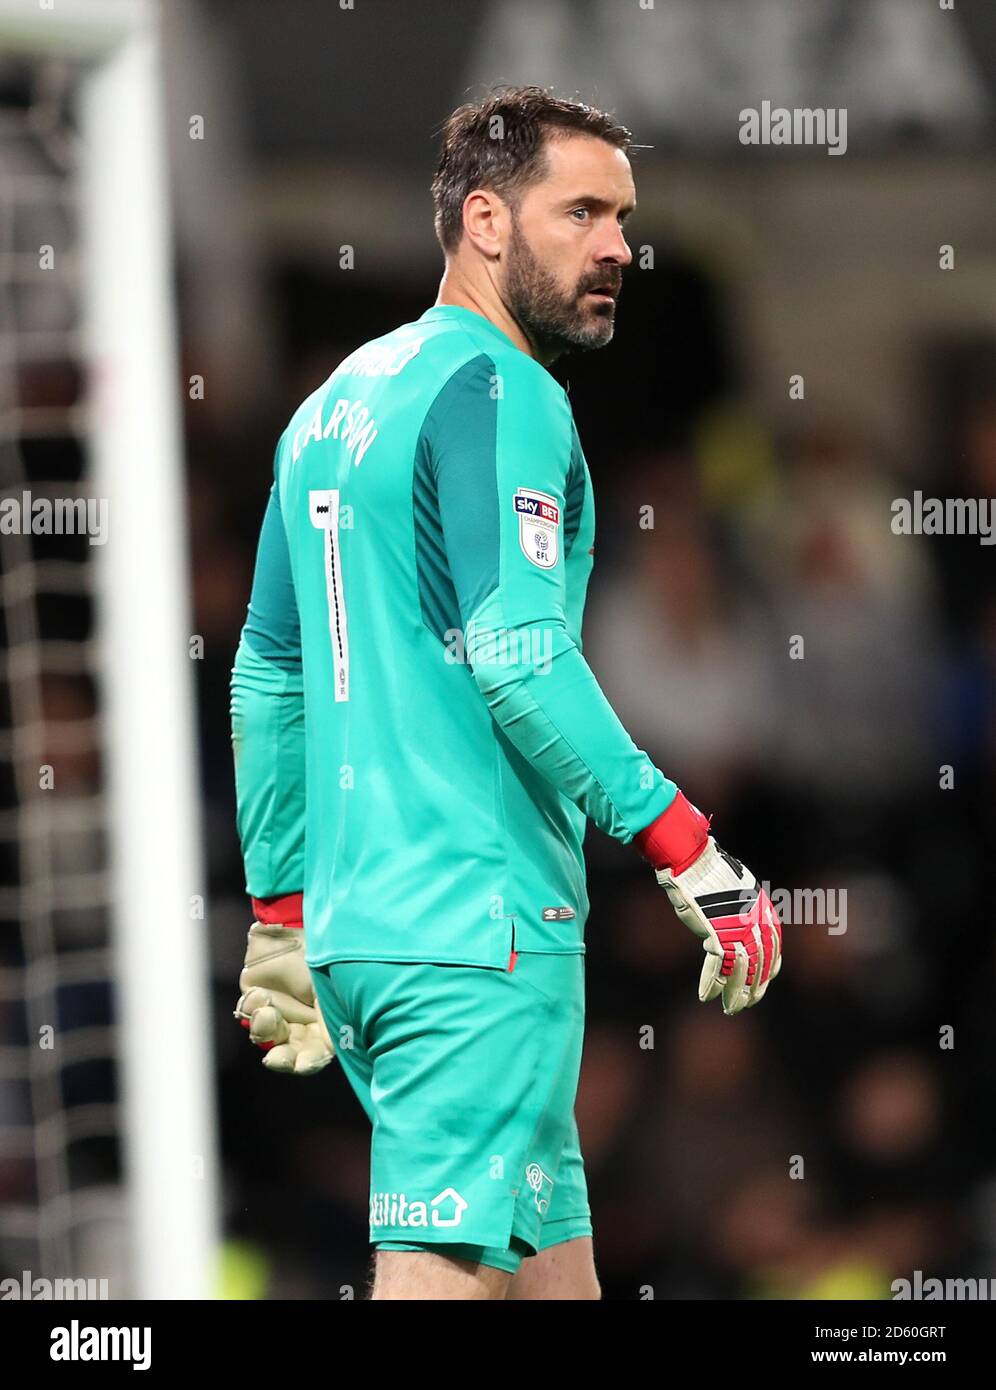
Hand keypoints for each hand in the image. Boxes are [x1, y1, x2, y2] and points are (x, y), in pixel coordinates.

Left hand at [233, 894, 335, 1074]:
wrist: (303, 913)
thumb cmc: (334, 945)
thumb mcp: (345, 977)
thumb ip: (346, 1005)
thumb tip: (349, 1037)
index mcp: (327, 1021)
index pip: (318, 1052)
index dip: (309, 1062)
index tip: (302, 1065)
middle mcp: (301, 1019)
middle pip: (289, 1051)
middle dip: (282, 1057)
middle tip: (275, 1057)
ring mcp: (277, 1007)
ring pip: (265, 1034)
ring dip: (264, 1029)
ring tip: (267, 1012)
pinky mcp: (255, 992)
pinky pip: (248, 1010)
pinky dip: (252, 1007)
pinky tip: (261, 996)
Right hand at [635, 792, 782, 1014]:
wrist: (693, 861)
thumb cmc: (709, 874)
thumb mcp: (735, 895)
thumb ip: (741, 916)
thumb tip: (740, 933)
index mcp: (764, 915)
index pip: (773, 955)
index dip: (764, 977)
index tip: (756, 991)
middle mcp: (757, 924)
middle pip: (760, 968)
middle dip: (751, 991)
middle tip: (741, 1006)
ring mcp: (738, 930)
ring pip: (742, 972)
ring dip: (734, 993)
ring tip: (728, 1008)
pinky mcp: (718, 933)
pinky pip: (717, 967)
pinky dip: (711, 983)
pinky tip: (705, 995)